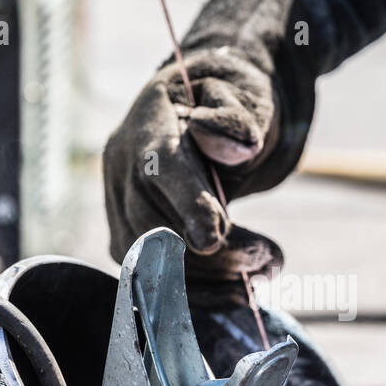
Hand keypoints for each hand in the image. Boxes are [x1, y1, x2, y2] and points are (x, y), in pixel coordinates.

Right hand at [103, 0, 316, 286]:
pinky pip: (150, 276)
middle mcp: (122, 163)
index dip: (186, 204)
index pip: (161, 167)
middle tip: (268, 259)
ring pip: (147, 261)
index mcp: (151, 122)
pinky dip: (195, 291)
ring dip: (208, 280)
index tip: (212, 239)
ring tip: (262, 274)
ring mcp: (117, 202)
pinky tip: (235, 291)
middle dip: (212, 256)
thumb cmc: (230, 100)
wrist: (202, 107)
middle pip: (153, 225)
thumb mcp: (244, 93)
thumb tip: (237, 146)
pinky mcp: (125, 233)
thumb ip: (240, 117)